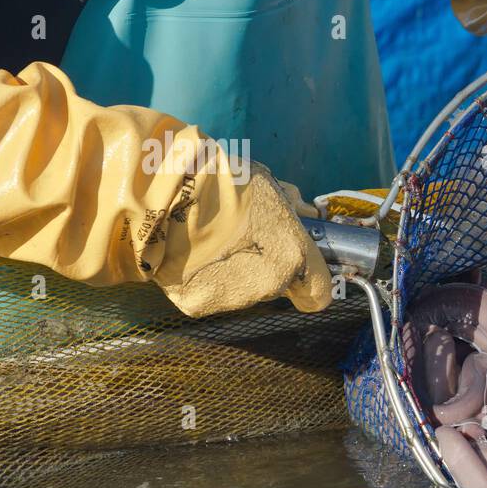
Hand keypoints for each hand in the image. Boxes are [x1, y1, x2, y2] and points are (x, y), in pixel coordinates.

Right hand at [153, 163, 332, 316]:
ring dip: (232, 273)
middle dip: (263, 267)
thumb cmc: (223, 182)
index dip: (309, 284)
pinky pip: (207, 295)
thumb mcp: (268, 186)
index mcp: (293, 255)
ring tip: (208, 242)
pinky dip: (201, 280)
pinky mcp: (199, 305)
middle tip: (238, 239)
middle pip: (275, 286)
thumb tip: (308, 214)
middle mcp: (270, 284)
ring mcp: (234, 298)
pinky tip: (189, 256)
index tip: (299, 274)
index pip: (318, 293)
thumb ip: (292, 207)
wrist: (168, 196)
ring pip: (241, 292)